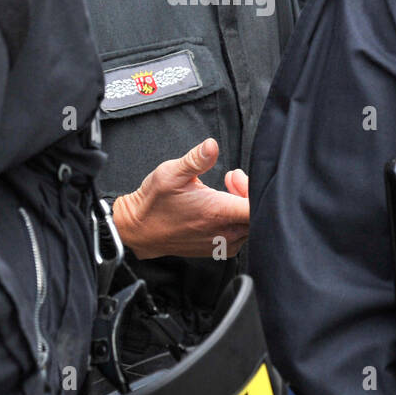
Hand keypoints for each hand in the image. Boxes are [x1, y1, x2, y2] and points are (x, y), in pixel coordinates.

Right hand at [112, 138, 248, 259]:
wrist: (138, 230)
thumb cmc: (154, 203)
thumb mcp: (171, 172)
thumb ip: (196, 159)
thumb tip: (212, 145)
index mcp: (216, 212)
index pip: (256, 206)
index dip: (254, 188)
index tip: (235, 176)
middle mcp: (223, 231)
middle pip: (257, 214)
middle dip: (247, 192)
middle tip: (230, 178)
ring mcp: (221, 243)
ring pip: (249, 226)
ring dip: (242, 207)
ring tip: (224, 192)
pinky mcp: (217, 249)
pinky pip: (241, 236)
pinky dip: (237, 221)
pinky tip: (221, 209)